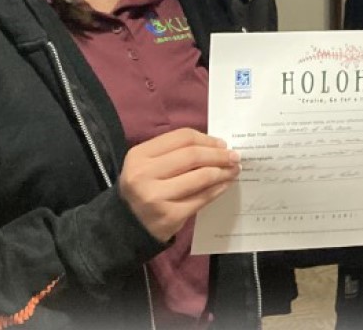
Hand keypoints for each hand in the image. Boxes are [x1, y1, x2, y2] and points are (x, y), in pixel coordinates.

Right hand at [118, 128, 238, 240]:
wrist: (128, 224)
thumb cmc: (144, 189)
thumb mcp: (148, 165)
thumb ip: (175, 153)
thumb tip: (215, 146)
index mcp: (139, 155)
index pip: (181, 138)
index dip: (206, 139)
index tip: (222, 144)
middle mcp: (144, 173)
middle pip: (192, 155)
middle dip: (218, 155)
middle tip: (234, 157)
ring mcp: (156, 195)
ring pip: (200, 176)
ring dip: (222, 172)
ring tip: (233, 171)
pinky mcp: (170, 215)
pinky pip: (202, 198)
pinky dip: (218, 189)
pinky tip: (224, 185)